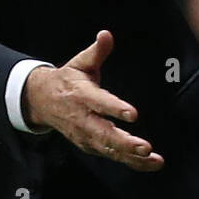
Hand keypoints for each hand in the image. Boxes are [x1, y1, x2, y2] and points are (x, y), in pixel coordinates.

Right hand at [23, 30, 164, 171]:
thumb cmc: (68, 80)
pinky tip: (150, 163)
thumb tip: (106, 34)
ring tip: (155, 159)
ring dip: (132, 157)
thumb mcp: (80, 62)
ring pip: (110, 149)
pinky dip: (131, 162)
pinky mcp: (90, 145)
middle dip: (125, 143)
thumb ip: (96, 51)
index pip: (100, 103)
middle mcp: (83, 119)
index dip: (115, 109)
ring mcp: (86, 136)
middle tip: (146, 147)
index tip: (134, 114)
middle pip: (104, 134)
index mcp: (82, 95)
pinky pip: (112, 156)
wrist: (42, 101)